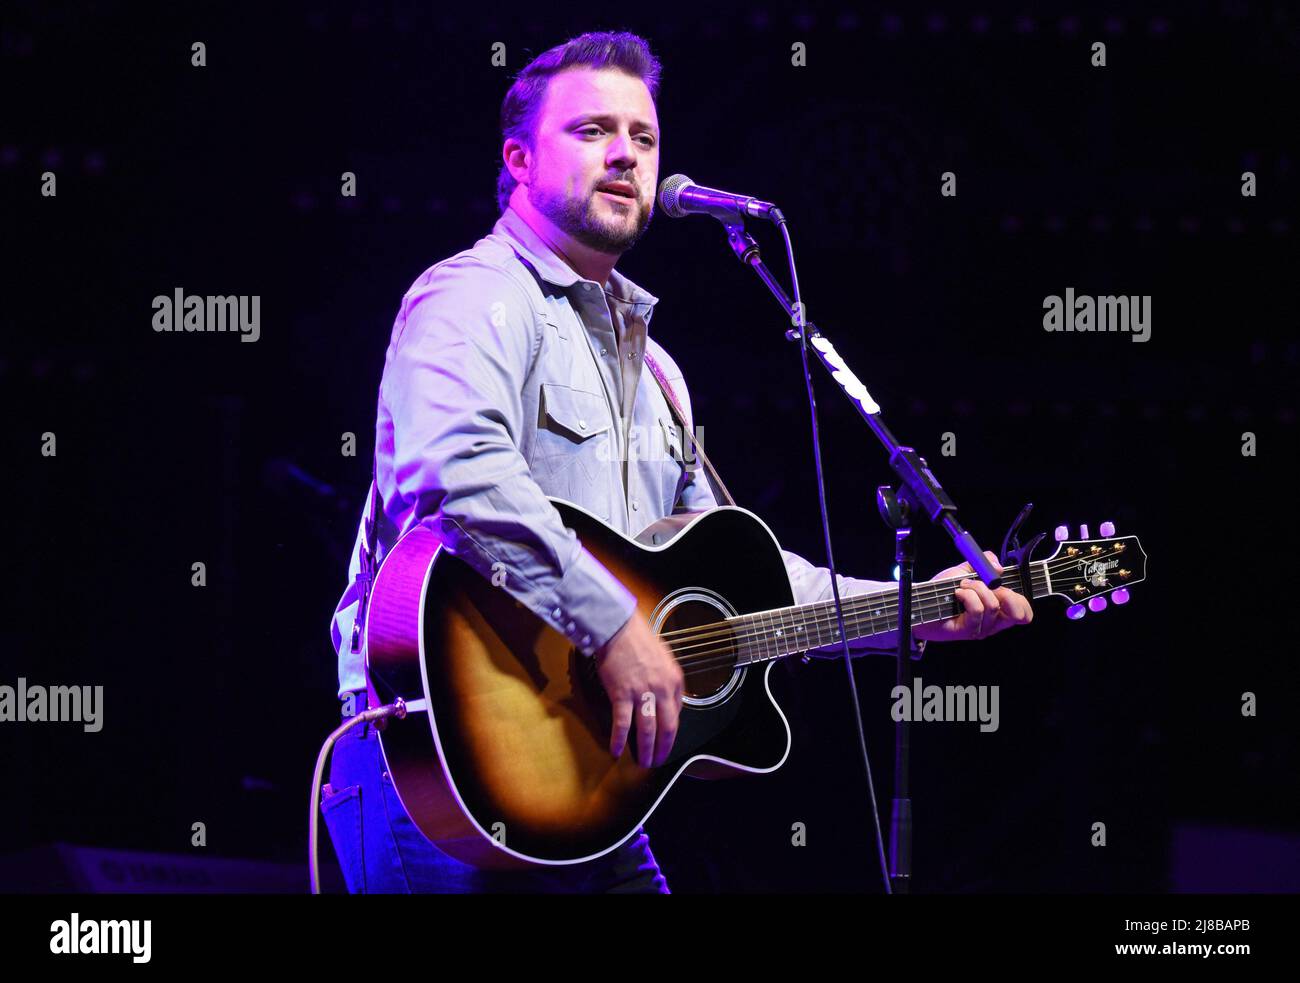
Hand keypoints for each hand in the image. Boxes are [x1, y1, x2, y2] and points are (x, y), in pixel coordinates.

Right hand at [594, 614, 684, 767]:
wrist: (619, 628)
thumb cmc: (640, 640)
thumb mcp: (665, 659)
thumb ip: (668, 682)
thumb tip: (668, 702)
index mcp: (674, 681)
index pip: (677, 714)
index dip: (671, 732)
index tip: (665, 741)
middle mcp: (661, 689)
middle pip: (665, 728)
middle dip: (662, 748)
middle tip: (658, 761)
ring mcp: (641, 693)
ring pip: (646, 729)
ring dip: (645, 749)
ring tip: (643, 762)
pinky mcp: (621, 694)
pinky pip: (622, 723)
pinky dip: (619, 739)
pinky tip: (616, 750)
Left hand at [913, 550, 1032, 642]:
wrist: (922, 601)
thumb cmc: (944, 589)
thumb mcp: (966, 570)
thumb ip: (984, 562)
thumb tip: (999, 567)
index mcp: (999, 609)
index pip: (1025, 613)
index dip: (1020, 598)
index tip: (1002, 585)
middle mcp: (994, 621)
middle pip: (1018, 614)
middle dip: (1005, 593)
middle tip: (986, 584)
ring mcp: (982, 628)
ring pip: (993, 605)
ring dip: (976, 588)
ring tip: (961, 586)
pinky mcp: (969, 631)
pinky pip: (978, 609)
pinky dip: (967, 595)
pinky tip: (957, 593)